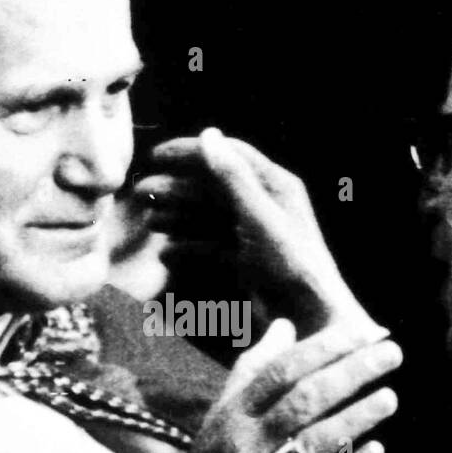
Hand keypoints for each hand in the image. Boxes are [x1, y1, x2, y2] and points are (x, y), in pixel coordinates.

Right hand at [138, 128, 370, 334]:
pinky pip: (212, 246)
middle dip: (176, 188)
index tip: (155, 157)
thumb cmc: (291, 264)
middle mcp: (265, 204)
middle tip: (141, 193)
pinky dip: (189, 248)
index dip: (190, 152)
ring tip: (150, 223)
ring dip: (178, 216)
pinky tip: (167, 255)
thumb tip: (208, 133)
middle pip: (212, 186)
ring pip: (209, 216)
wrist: (310, 319)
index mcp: (275, 184)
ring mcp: (255, 233)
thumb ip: (231, 177)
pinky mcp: (248, 261)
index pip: (227, 154)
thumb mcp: (258, 216)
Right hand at [165, 318, 399, 452]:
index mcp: (233, 413)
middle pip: (302, 400)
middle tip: (391, 354)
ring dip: (354, 418)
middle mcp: (246, 444)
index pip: (281, 371)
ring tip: (388, 398)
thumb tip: (285, 325)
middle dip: (349, 374)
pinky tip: (376, 452)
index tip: (363, 331)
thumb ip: (252, 369)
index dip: (324, 348)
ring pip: (312, 443)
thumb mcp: (220, 415)